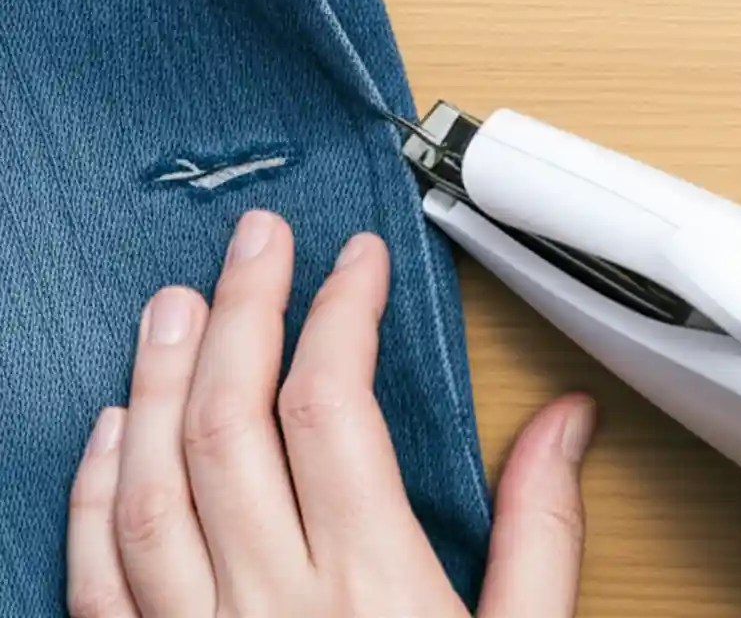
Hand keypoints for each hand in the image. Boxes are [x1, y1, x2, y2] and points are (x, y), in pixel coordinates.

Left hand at [66, 210, 596, 617]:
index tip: (357, 261)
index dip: (339, 313)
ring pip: (151, 485)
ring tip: (177, 303)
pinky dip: (94, 492)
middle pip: (231, 424)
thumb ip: (543, 534)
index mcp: (372, 588)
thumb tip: (566, 424)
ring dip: (160, 381)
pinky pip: (99, 575)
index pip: (331, 407)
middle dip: (246, 312)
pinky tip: (109, 430)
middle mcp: (272, 606)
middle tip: (258, 239)